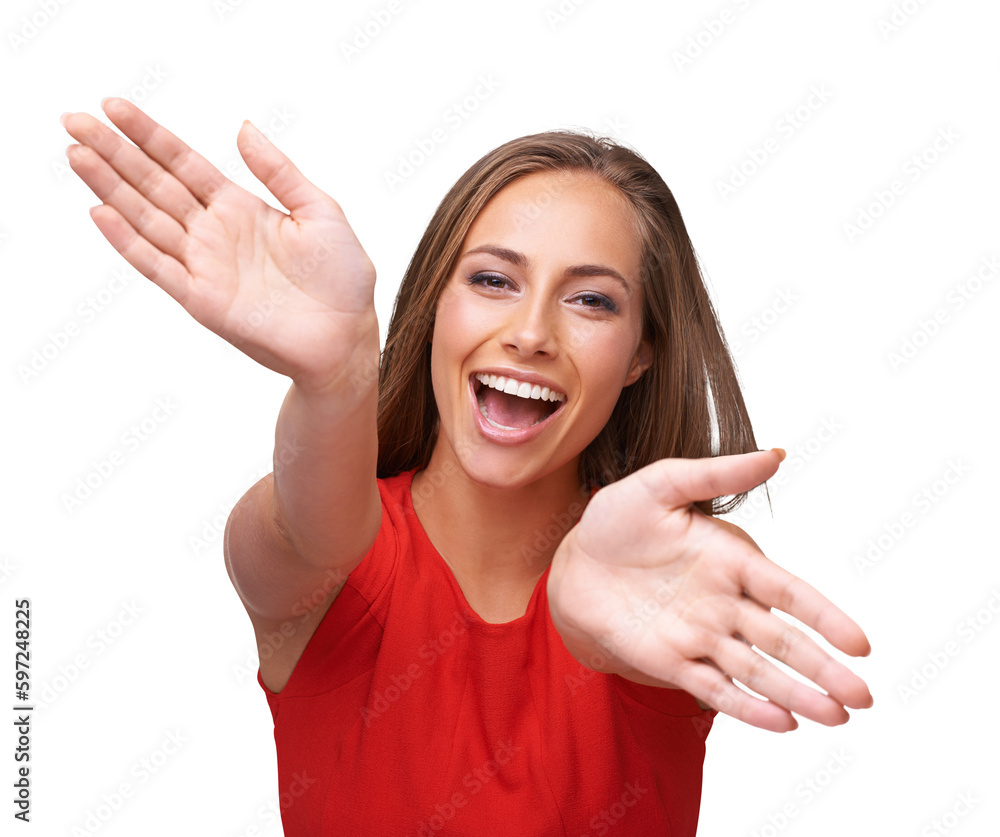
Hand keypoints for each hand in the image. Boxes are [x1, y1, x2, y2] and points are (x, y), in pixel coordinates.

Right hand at [62, 98, 377, 393]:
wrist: (347, 336)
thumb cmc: (342, 278)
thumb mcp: (320, 211)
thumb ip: (279, 172)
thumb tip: (242, 127)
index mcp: (240, 208)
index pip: (184, 163)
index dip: (150, 135)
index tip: (115, 106)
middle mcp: (215, 233)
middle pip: (154, 185)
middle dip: (115, 153)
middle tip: (74, 119)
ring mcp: (205, 266)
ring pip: (147, 219)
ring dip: (110, 188)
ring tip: (76, 154)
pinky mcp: (203, 300)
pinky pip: (158, 267)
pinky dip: (128, 242)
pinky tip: (101, 212)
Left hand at [546, 449, 872, 732]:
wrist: (573, 561)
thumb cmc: (618, 518)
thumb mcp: (661, 484)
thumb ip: (715, 472)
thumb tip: (777, 454)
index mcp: (731, 560)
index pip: (788, 592)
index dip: (824, 616)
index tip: (859, 644)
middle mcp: (724, 602)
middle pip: (782, 640)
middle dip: (823, 669)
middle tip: (865, 697)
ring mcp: (700, 635)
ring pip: (756, 670)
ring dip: (796, 695)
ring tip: (837, 717)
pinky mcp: (671, 661)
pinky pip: (714, 687)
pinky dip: (746, 707)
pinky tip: (782, 724)